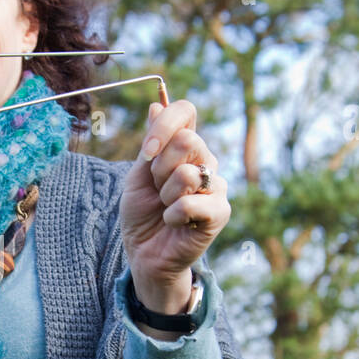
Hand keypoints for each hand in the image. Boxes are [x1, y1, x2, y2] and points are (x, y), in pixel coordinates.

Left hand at [119, 99, 229, 313]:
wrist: (146, 254)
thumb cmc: (142, 214)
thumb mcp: (138, 175)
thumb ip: (150, 143)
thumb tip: (155, 104)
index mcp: (186, 147)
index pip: (186, 111)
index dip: (164, 125)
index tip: (147, 152)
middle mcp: (206, 161)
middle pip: (187, 139)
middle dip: (159, 167)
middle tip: (156, 189)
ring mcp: (217, 186)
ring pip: (187, 173)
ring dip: (165, 194)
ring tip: (166, 208)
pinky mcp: (220, 212)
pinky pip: (191, 203)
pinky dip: (172, 215)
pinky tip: (174, 223)